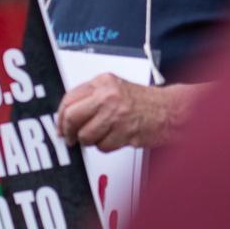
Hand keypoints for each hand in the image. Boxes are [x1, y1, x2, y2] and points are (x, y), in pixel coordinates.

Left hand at [55, 76, 194, 150]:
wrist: (169, 111)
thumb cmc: (143, 102)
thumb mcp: (114, 89)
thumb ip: (91, 98)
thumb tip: (66, 114)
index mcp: (103, 82)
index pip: (69, 99)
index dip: (60, 117)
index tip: (60, 127)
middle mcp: (108, 96)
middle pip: (72, 117)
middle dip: (69, 131)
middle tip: (71, 138)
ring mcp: (116, 115)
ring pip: (85, 135)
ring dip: (90, 141)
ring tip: (103, 135)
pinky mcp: (123, 132)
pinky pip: (102, 146)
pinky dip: (106, 146)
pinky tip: (117, 137)